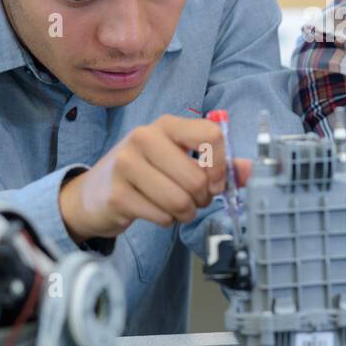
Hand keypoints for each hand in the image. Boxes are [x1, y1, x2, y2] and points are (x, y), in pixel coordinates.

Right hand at [59, 114, 243, 240]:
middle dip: (202, 198)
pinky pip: (162, 216)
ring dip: (185, 212)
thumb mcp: (179, 158)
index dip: (221, 166)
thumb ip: (218, 164)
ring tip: (176, 207)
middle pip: (197, 178)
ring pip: (180, 201)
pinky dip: (166, 221)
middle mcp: (144, 137)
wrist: (94, 193)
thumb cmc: (145, 173)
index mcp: (167, 125)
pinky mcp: (117, 194)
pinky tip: (155, 211)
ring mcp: (126, 165)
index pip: (212, 136)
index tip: (216, 182)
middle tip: (193, 200)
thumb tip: (252, 171)